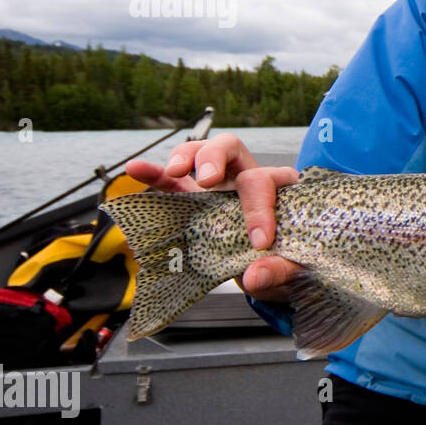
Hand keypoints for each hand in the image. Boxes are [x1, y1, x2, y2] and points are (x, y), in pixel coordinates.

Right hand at [124, 134, 303, 302]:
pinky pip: (169, 181)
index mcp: (278, 189)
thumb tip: (254, 276)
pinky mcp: (190, 197)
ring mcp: (216, 185)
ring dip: (185, 158)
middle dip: (215, 158)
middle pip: (230, 148)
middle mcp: (245, 178)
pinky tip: (136, 169)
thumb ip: (278, 271)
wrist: (264, 268)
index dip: (262, 210)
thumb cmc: (282, 261)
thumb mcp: (289, 271)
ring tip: (174, 172)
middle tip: (205, 181)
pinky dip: (153, 173)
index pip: (267, 183)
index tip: (259, 242)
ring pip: (199, 153)